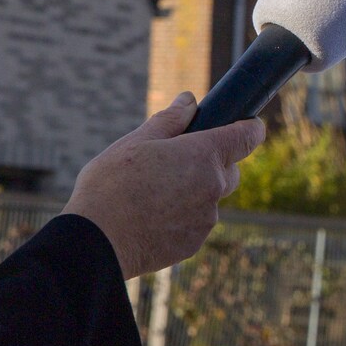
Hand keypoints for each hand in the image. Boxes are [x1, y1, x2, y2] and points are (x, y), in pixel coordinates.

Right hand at [63, 94, 262, 277]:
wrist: (96, 243)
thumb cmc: (111, 186)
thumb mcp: (136, 142)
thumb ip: (169, 121)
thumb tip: (189, 101)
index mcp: (203, 155)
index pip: (247, 136)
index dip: (249, 128)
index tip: (246, 125)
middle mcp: (212, 187)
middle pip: (229, 170)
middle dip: (212, 162)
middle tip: (177, 161)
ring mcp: (205, 219)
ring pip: (209, 199)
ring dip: (193, 192)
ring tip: (153, 194)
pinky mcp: (193, 243)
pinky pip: (196, 223)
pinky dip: (182, 217)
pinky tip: (150, 217)